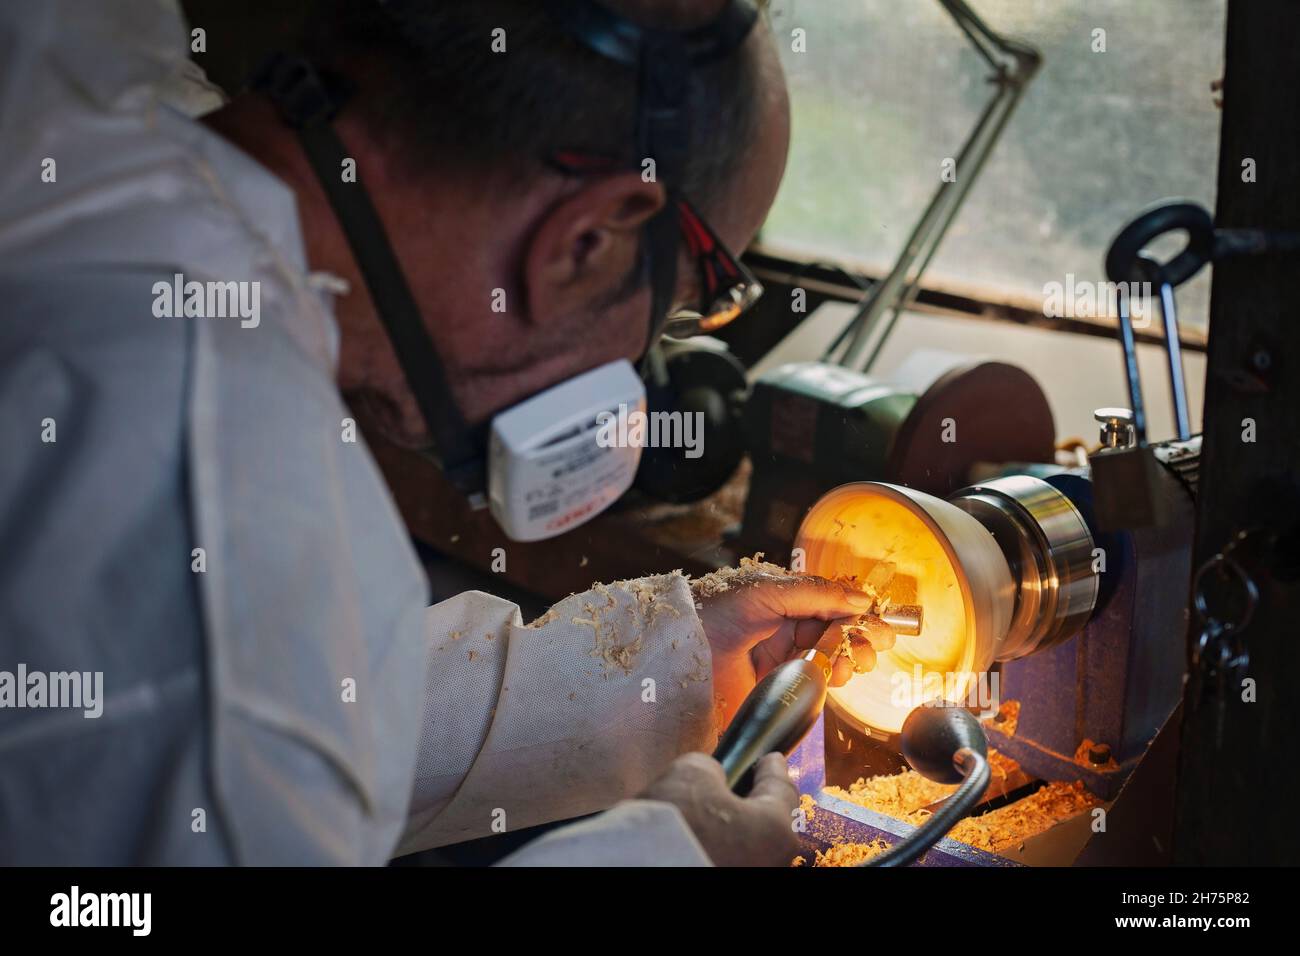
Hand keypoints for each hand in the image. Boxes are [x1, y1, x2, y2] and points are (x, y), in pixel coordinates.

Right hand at [639, 752, 799, 866]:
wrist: (641, 863)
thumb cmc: (674, 822)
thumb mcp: (692, 772)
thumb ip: (712, 769)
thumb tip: (711, 778)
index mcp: (775, 829)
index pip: (781, 788)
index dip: (772, 767)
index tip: (771, 758)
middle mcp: (770, 861)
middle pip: (765, 820)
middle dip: (749, 799)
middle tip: (737, 781)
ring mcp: (748, 875)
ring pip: (745, 843)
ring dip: (730, 826)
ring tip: (705, 811)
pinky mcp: (721, 881)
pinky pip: (727, 857)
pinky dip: (715, 844)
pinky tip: (695, 835)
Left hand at [693, 567, 896, 725]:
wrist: (673, 657)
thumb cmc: (711, 615)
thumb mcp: (765, 592)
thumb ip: (814, 593)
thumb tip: (862, 598)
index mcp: (778, 599)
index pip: (829, 603)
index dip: (856, 611)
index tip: (880, 620)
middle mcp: (781, 628)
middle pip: (835, 632)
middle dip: (859, 637)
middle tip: (876, 644)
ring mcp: (780, 659)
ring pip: (830, 658)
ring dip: (850, 658)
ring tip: (854, 660)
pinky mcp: (776, 689)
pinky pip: (814, 682)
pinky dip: (832, 678)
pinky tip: (838, 674)